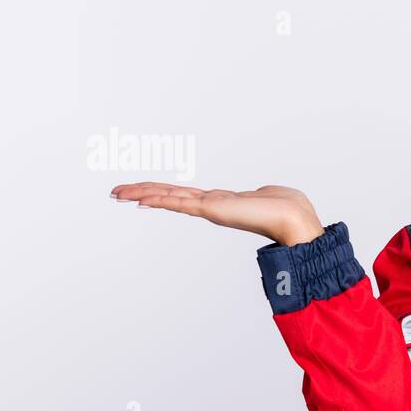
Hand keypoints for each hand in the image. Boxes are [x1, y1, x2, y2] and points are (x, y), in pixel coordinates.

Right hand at [109, 182, 325, 246]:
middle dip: (142, 193)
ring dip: (142, 194)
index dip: (162, 192)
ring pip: (169, 198)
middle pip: (169, 195)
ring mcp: (210, 208)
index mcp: (222, 201)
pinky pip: (180, 203)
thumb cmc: (288, 208)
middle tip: (116, 192)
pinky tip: (141, 199)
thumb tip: (264, 194)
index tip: (143, 191)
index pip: (185, 194)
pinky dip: (160, 200)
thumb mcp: (267, 195)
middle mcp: (212, 205)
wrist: (294, 219)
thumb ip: (259, 195)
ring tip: (118, 193)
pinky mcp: (212, 210)